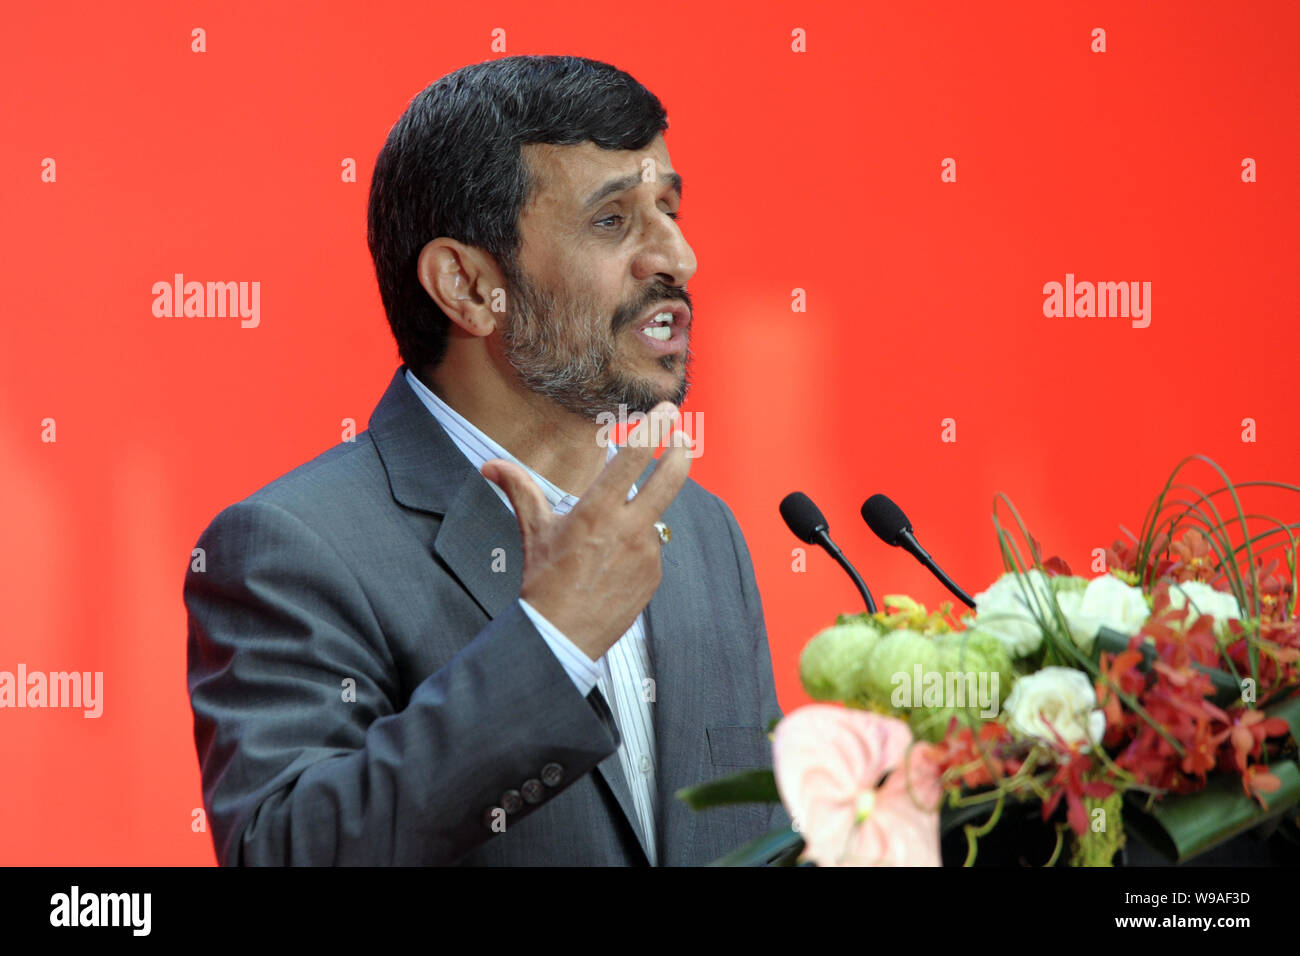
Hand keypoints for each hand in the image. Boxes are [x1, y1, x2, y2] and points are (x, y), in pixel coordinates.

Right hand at [480, 402, 692, 659]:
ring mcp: (646, 554)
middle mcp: (628, 529)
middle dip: (681, 451)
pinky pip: (651, 550)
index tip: (665, 411)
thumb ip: (518, 490)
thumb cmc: (542, 581)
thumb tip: (489, 466)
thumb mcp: (533, 531)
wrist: (560, 637)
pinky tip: (612, 567)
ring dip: (641, 516)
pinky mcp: (654, 576)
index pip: (633, 457)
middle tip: (684, 435)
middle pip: (671, 479)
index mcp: (597, 512)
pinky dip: (637, 549)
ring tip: (608, 543)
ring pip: (653, 518)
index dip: (653, 429)